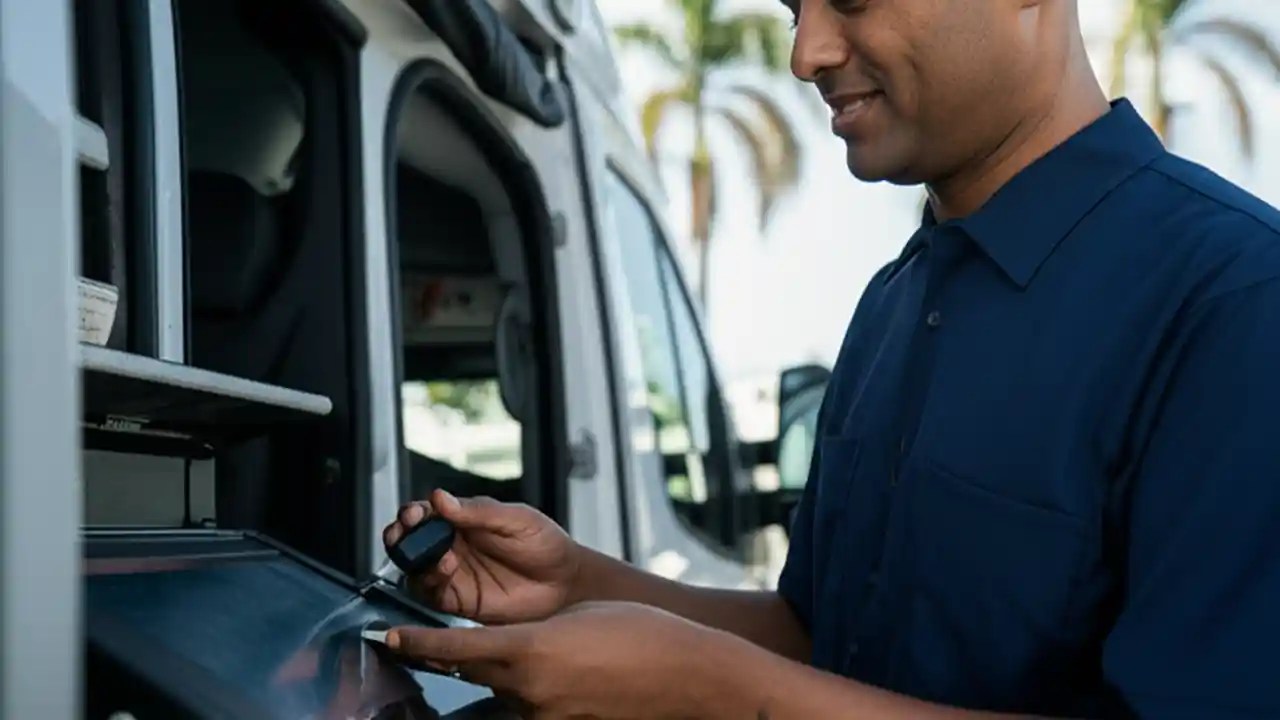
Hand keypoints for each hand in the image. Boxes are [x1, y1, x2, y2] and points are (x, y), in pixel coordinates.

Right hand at [383, 489, 582, 624]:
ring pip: (415, 569)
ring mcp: (453, 575)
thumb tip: (440, 498)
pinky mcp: (458, 601)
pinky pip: (431, 594)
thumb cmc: (544, 544)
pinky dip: (431, 583)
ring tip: (441, 555)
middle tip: (402, 533)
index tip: (413, 513)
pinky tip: (447, 571)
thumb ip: (478, 512)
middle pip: (410, 542)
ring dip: (416, 560)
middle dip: (399, 537)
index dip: (412, 512)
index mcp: (462, 521)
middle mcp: (451, 547)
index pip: (425, 514)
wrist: (565, 583)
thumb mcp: (516, 519)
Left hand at [384, 602, 731, 718]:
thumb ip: (532, 633)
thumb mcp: (577, 618)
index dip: (417, 643)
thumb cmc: (640, 634)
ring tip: (540, 654)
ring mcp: (544, 715)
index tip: (389, 637)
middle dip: (456, 658)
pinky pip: (528, 707)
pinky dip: (528, 692)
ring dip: (502, 675)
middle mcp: (529, 689)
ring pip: (502, 691)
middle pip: (473, 672)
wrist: (686, 676)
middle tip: (435, 642)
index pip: (456, 648)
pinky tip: (555, 675)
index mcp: (530, 649)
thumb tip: (507, 646)